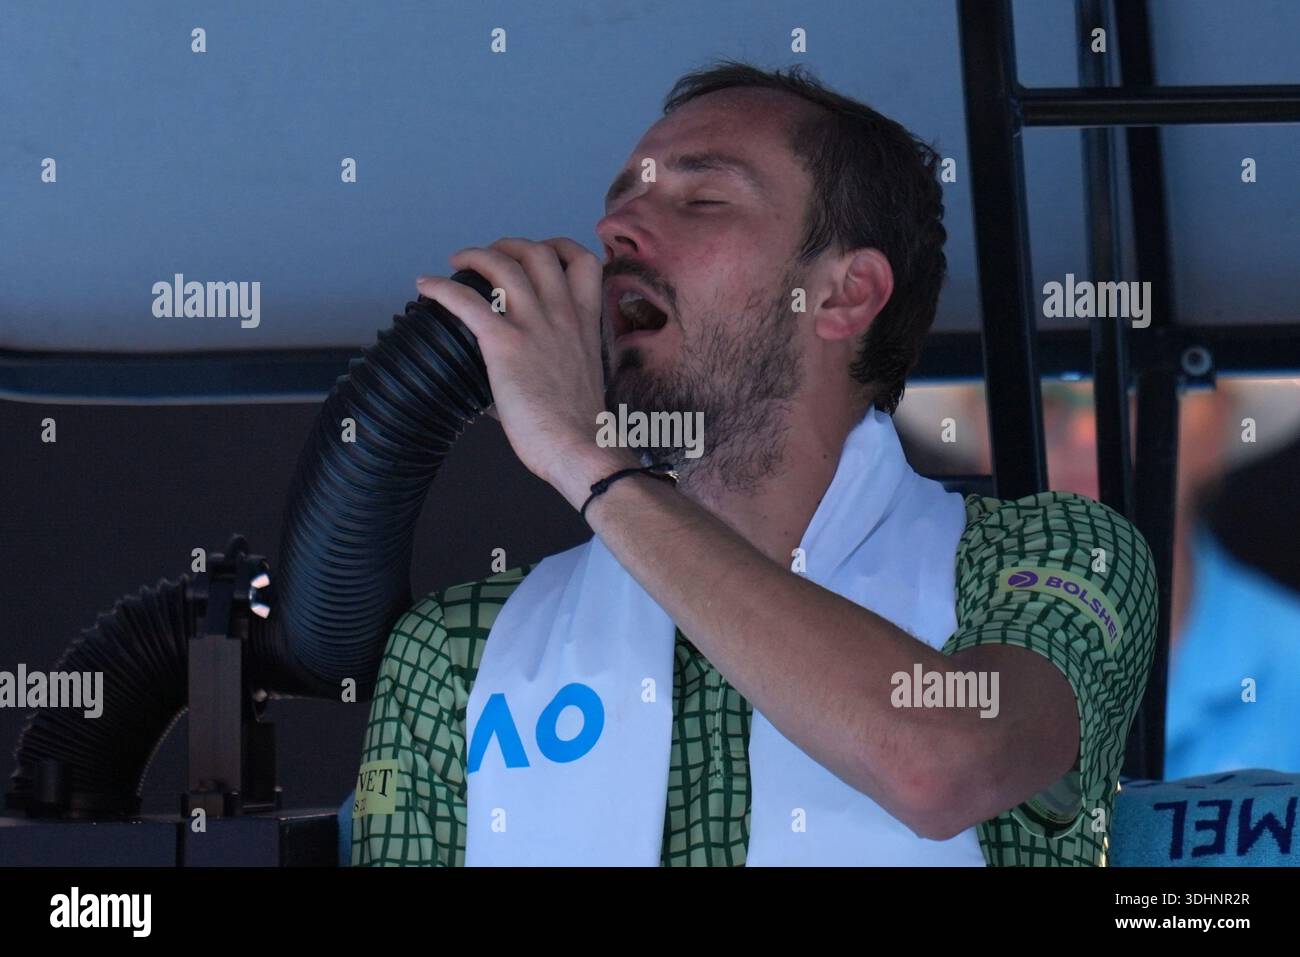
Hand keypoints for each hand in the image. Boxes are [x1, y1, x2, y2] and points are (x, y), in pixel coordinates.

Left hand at [415, 238, 630, 501]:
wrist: (581, 447)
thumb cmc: (581, 427)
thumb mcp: (578, 380)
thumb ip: (552, 364)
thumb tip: (515, 381)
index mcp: (585, 322)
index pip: (584, 262)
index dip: (559, 247)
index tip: (541, 252)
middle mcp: (562, 314)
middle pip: (538, 252)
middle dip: (510, 245)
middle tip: (491, 256)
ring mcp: (534, 326)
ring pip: (504, 265)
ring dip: (476, 255)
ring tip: (458, 260)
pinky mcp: (505, 344)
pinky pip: (467, 302)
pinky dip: (441, 288)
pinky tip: (426, 286)